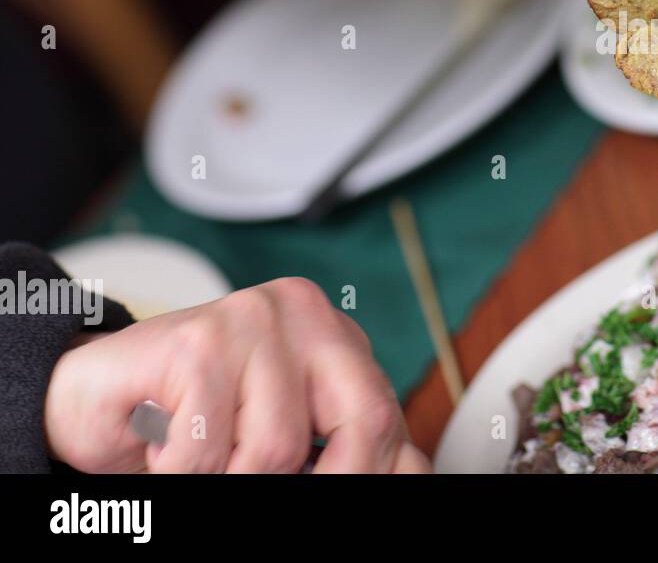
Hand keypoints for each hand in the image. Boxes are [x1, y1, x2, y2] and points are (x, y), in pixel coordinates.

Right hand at [44, 277, 429, 473]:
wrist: (90, 396)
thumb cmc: (190, 417)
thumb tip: (411, 475)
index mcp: (334, 336)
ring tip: (205, 459)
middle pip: (363, 422)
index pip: (386, 416)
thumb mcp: (280, 432)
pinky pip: (208, 451)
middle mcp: (303, 314)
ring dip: (230, 478)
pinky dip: (181, 472)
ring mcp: (251, 320)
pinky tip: (165, 445)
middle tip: (269, 490)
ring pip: (277, 450)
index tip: (355, 500)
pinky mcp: (197, 341)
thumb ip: (337, 446)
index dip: (375, 474)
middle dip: (329, 482)